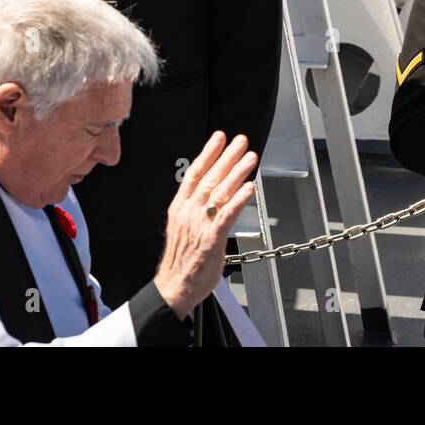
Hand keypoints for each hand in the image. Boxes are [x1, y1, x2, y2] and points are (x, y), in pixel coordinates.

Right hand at [153, 131, 257, 319]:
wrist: (173, 287)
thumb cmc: (181, 260)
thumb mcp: (182, 226)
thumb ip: (194, 207)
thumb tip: (210, 189)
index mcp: (179, 208)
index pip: (194, 173)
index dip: (208, 153)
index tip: (219, 137)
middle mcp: (189, 212)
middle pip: (210, 178)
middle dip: (227, 157)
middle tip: (242, 141)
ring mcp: (199, 225)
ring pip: (220, 192)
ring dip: (237, 173)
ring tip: (250, 159)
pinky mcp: (211, 239)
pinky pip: (226, 215)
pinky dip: (238, 200)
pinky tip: (249, 188)